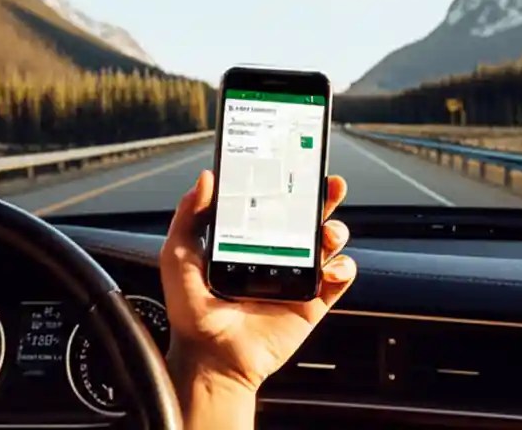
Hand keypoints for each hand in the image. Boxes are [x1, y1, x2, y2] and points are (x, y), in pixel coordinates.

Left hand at [159, 171, 354, 425]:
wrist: (210, 358)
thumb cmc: (192, 311)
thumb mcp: (178, 255)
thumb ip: (188, 215)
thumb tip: (206, 178)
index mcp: (249, 238)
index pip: (273, 202)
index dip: (287, 182)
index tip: (295, 163)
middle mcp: (277, 253)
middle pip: (309, 217)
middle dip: (324, 196)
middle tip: (330, 184)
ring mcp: (296, 277)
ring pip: (329, 244)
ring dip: (336, 230)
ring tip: (327, 232)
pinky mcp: (312, 303)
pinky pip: (338, 280)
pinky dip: (343, 268)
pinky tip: (332, 267)